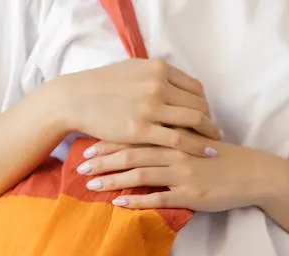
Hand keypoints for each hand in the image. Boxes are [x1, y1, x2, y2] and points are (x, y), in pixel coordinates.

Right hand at [50, 59, 221, 157]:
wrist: (75, 98)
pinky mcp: (141, 129)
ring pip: (193, 120)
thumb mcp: (131, 70)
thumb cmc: (101, 85)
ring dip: (208, 133)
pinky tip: (206, 153)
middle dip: (209, 120)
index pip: (194, 88)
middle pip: (198, 103)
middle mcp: (158, 84)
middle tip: (213, 132)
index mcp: (157, 68)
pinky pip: (178, 139)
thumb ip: (154, 75)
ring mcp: (150, 107)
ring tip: (214, 144)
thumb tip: (171, 81)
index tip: (205, 116)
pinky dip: (196, 146)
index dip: (203, 104)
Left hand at [75, 139, 288, 211]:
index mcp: (174, 136)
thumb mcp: (194, 139)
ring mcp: (181, 174)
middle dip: (102, 161)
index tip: (86, 146)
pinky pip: (158, 198)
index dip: (108, 141)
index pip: (135, 135)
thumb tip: (140, 135)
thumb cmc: (219, 157)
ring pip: (140, 175)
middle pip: (131, 154)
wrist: (251, 174)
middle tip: (80, 167)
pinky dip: (136, 200)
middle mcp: (175, 152)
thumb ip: (168, 136)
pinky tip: (118, 202)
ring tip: (90, 185)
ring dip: (112, 180)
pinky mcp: (189, 195)